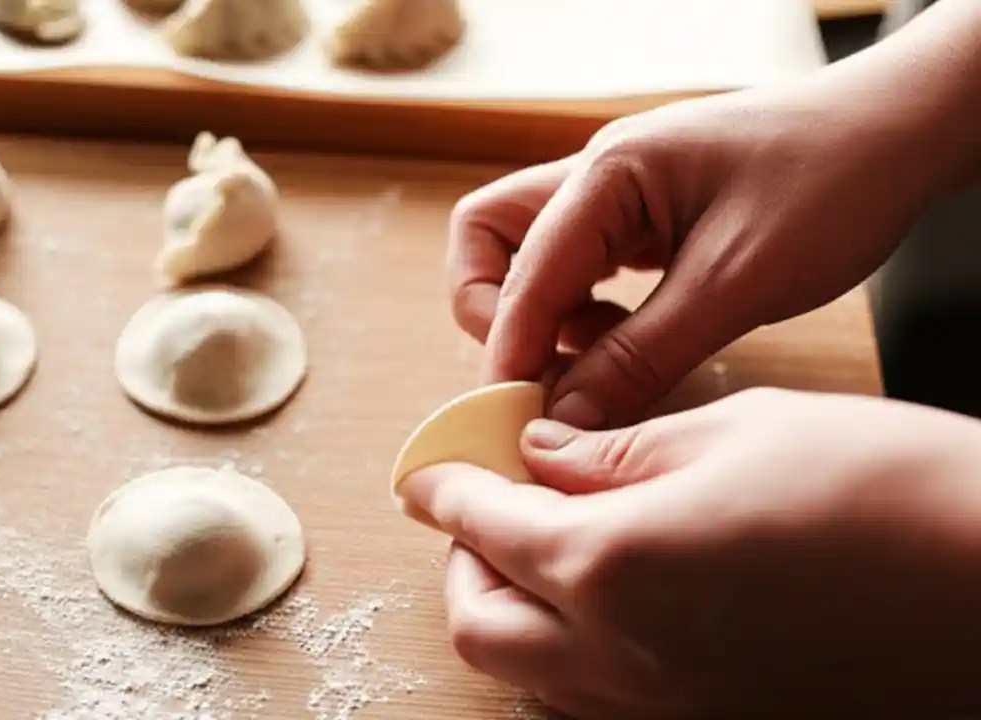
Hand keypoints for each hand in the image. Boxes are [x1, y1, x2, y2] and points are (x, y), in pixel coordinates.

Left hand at [403, 388, 980, 716]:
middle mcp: (625, 655)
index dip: (446, 489)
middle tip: (486, 503)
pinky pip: (594, 692)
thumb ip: (614, 449)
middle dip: (465, 560)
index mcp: (616, 565)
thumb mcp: (734, 431)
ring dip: (511, 605)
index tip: (427, 471)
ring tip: (541, 542)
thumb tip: (541, 455)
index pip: (485, 528)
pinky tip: (606, 588)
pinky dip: (567, 642)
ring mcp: (668, 704)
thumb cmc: (885, 488)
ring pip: (531, 669)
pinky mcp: (711, 718)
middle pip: (482, 623)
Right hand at [449, 1, 980, 428]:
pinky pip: (580, 267)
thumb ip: (642, 355)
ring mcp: (617, 194)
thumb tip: (564, 417)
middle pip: (488, 240)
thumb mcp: (735, 285)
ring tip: (593, 364)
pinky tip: (627, 341)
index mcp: (608, 173)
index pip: (519, 273)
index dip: (509, 352)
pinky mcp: (643, 217)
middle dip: (497, 314)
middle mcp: (596, 175)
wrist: (898, 135)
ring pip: (528, 254)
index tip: (515, 420)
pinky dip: (584, 314)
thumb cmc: (832, 184)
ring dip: (542, 316)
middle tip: (540, 375)